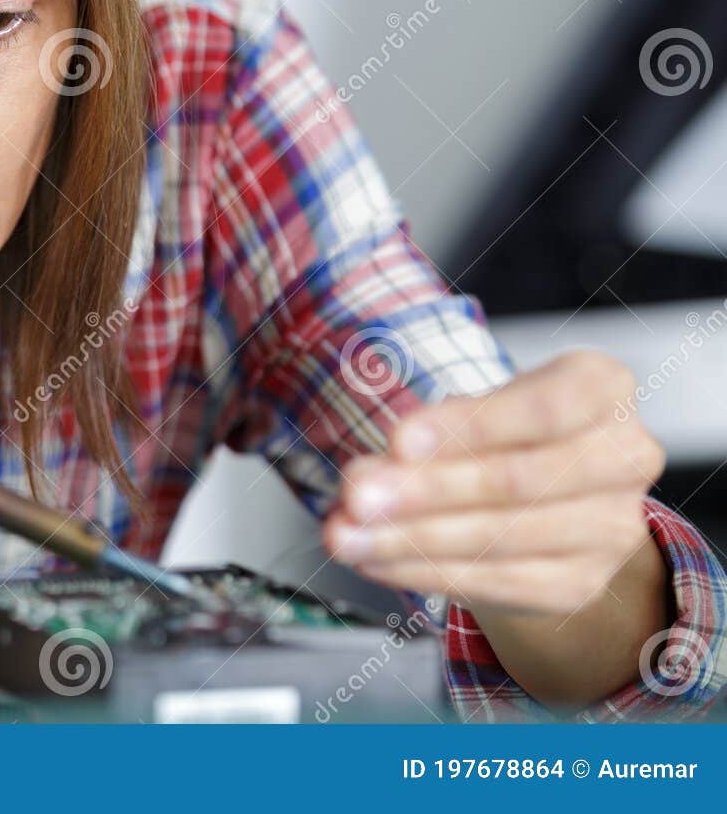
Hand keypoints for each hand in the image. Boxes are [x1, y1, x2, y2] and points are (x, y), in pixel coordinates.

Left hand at [324, 349, 664, 615]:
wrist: (543, 495)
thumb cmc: (500, 432)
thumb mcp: (469, 411)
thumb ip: (426, 435)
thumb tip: (368, 475)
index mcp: (604, 387)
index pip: (545, 408)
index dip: (469, 428)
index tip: (398, 441)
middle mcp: (626, 456)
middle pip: (520, 479)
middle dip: (426, 491)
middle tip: (355, 495)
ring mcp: (613, 528)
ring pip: (503, 537)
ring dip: (410, 540)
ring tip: (345, 535)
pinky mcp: (582, 583)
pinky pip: (496, 582)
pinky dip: (425, 571)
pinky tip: (375, 559)